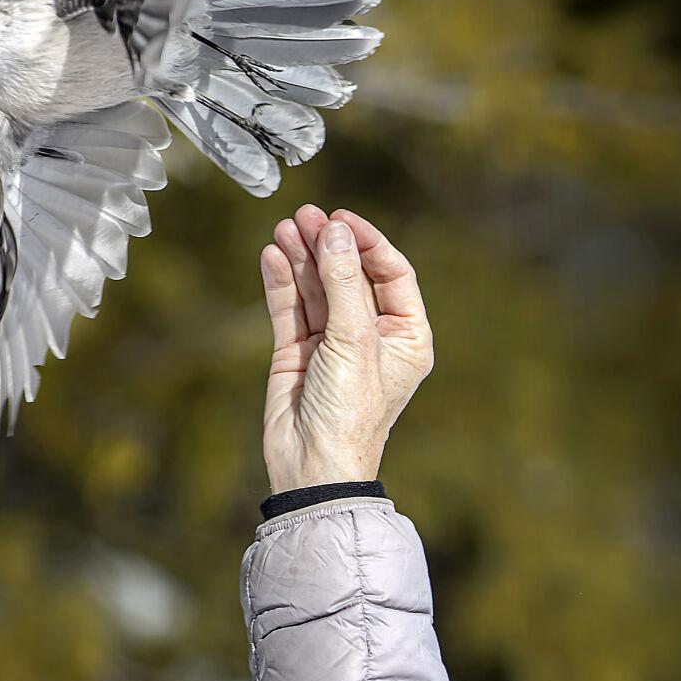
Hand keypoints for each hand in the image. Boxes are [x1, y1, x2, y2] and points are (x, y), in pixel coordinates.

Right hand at [259, 204, 433, 492]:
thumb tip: (335, 231)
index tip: (342, 219)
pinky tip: (274, 255)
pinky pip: (291, 308)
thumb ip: (343, 282)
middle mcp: (372, 336)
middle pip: (351, 275)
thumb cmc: (350, 412)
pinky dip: (283, 281)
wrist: (313, 465)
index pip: (393, 274)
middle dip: (330, 245)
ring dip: (303, 258)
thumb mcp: (354, 340)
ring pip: (318, 288)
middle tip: (306, 215)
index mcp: (406, 336)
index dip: (369, 242)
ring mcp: (333, 343)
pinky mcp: (298, 352)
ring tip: (285, 228)